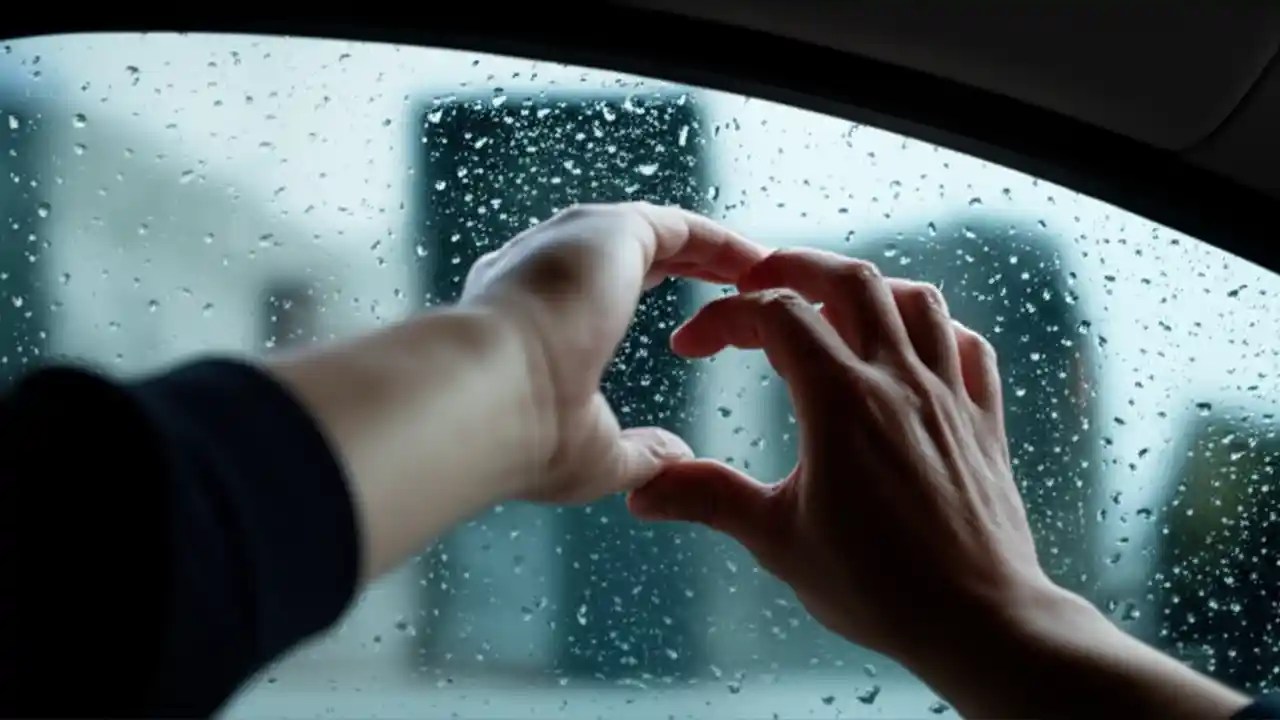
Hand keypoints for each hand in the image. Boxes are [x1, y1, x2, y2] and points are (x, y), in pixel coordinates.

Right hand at [461, 202, 766, 502]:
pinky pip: (683, 229)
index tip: (692, 333)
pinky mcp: (612, 230)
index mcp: (526, 316)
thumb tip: (673, 457)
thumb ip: (636, 452)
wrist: (488, 396)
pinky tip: (759, 267)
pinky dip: (724, 248)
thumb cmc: (526, 434)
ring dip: (712, 256)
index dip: (637, 305)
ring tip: (761, 275)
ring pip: (660, 237)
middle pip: (629, 257)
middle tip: (739, 293)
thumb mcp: (590, 453)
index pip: (589, 296)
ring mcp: (576, 243)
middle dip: (684, 270)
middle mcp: (545, 267)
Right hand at [629, 247, 1046, 656]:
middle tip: (756, 279)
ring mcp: (948, 394)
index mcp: (841, 401)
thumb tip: (641, 492)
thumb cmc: (880, 587)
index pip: (775, 314)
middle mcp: (898, 381)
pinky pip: (968, 345)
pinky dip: (935, 328)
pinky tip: (911, 346)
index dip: (724, 317)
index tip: (695, 345)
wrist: (979, 621)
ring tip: (830, 302)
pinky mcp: (984, 420)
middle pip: (850, 278)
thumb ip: (709, 498)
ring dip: (867, 287)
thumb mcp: (777, 540)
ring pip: (917, 298)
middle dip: (795, 265)